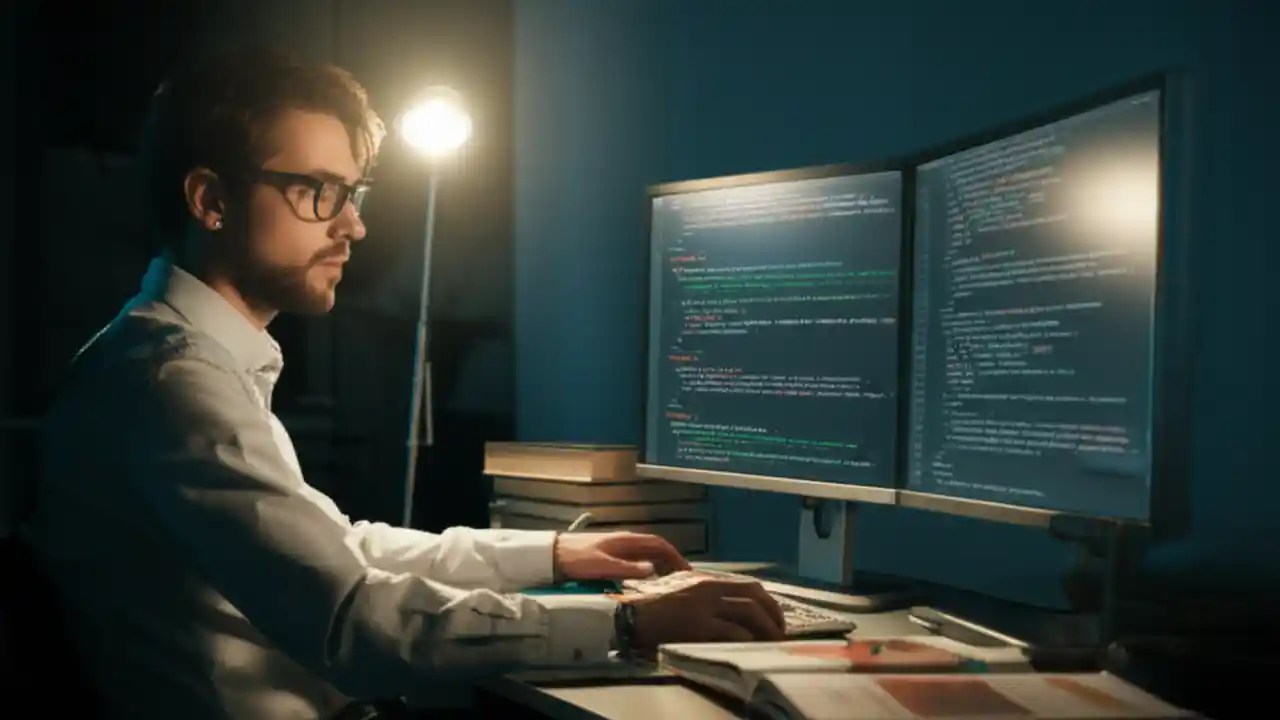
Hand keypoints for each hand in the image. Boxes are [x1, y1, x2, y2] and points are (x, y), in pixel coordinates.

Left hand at [553, 531, 691, 580]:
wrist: (554, 554)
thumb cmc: (577, 558)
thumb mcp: (603, 566)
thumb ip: (627, 568)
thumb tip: (653, 570)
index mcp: (627, 541)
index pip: (659, 544)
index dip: (675, 556)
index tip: (687, 570)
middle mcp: (626, 542)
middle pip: (655, 550)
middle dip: (671, 562)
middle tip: (683, 580)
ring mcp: (619, 548)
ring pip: (647, 555)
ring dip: (661, 566)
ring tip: (670, 583)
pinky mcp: (612, 556)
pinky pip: (636, 561)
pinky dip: (647, 569)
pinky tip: (647, 582)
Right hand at [623, 578, 785, 656]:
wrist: (631, 615)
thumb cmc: (654, 604)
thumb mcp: (683, 588)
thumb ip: (705, 591)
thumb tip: (728, 601)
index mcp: (707, 580)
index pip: (749, 585)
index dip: (768, 601)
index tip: (775, 616)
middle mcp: (709, 589)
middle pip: (754, 598)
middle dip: (774, 616)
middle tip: (780, 632)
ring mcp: (704, 608)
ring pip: (747, 615)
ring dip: (765, 630)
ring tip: (772, 643)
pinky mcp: (697, 626)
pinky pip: (730, 632)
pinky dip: (745, 640)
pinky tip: (750, 647)